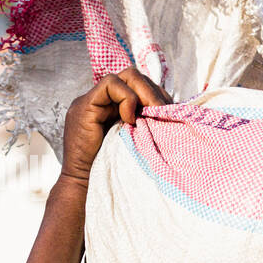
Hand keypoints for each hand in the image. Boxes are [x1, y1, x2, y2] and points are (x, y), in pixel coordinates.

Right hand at [59, 67, 171, 187]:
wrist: (89, 186)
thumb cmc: (119, 170)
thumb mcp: (140, 141)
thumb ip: (148, 123)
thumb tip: (177, 112)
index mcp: (116, 107)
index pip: (140, 85)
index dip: (157, 94)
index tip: (170, 113)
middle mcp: (103, 101)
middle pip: (134, 77)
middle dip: (153, 91)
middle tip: (163, 112)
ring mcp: (91, 101)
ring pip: (124, 76)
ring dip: (144, 93)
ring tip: (152, 114)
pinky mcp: (84, 106)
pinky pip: (110, 85)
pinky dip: (127, 98)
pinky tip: (131, 119)